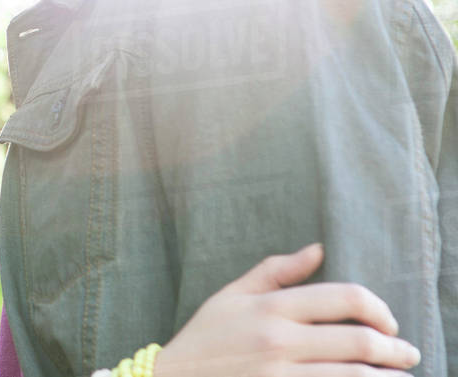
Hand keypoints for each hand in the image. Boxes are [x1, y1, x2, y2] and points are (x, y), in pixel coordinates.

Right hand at [153, 243, 420, 376]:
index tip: (388, 321)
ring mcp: (280, 376)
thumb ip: (276, 271)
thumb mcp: (231, 295)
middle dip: (395, 349)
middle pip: (360, 340)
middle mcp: (279, 340)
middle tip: (408, 354)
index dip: (378, 308)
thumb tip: (318, 249)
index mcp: (270, 308)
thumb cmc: (204, 338)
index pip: (344, 298)